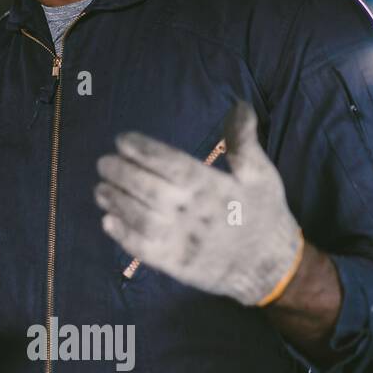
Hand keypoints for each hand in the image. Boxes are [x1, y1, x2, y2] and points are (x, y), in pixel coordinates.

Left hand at [95, 101, 304, 306]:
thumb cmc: (263, 213)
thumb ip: (243, 141)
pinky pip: (143, 250)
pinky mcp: (177, 264)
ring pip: (141, 218)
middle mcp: (196, 214)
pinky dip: (122, 235)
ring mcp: (184, 241)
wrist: (271, 267)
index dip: (144, 150)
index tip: (122, 140)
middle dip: (121, 173)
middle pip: (149, 189)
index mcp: (215, 188)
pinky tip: (108, 220)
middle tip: (103, 163)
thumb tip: (239, 105)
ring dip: (116, 201)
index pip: (173, 164)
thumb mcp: (260, 175)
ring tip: (100, 189)